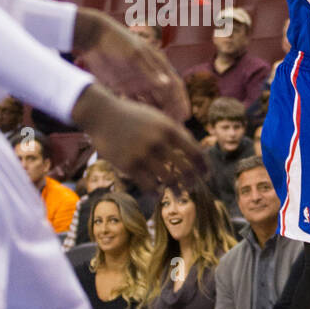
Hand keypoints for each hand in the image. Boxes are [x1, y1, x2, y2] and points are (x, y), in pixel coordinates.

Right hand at [71, 86, 204, 191]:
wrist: (103, 114)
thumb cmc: (132, 116)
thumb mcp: (157, 118)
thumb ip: (174, 132)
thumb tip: (193, 151)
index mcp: (169, 128)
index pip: (195, 152)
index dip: (203, 166)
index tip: (206, 174)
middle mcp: (158, 141)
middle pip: (185, 169)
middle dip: (192, 181)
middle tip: (192, 187)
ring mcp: (143, 154)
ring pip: (168, 179)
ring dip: (176, 189)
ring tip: (178, 194)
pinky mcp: (128, 165)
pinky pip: (148, 185)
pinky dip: (156, 192)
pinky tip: (158, 194)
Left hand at [73, 10, 190, 121]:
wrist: (94, 37)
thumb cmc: (116, 41)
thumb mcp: (133, 55)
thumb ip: (149, 71)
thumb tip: (167, 85)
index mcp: (157, 64)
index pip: (174, 85)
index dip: (181, 101)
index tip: (185, 116)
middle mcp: (149, 74)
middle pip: (164, 97)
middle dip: (171, 112)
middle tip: (173, 129)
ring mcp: (136, 81)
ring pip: (150, 102)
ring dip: (156, 114)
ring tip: (159, 129)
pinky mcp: (122, 86)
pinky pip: (133, 102)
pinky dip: (138, 111)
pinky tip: (140, 123)